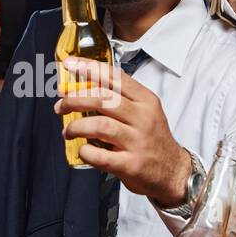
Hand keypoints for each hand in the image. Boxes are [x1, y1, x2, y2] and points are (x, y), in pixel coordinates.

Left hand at [53, 56, 188, 206]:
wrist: (175, 172)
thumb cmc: (153, 140)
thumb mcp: (146, 112)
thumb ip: (122, 100)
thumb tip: (83, 90)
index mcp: (146, 101)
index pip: (115, 77)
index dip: (89, 68)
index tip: (69, 64)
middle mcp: (143, 118)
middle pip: (103, 100)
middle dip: (74, 100)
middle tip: (60, 106)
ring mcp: (138, 142)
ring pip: (100, 125)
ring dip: (76, 127)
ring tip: (68, 131)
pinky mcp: (132, 164)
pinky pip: (101, 156)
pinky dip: (86, 151)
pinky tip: (83, 150)